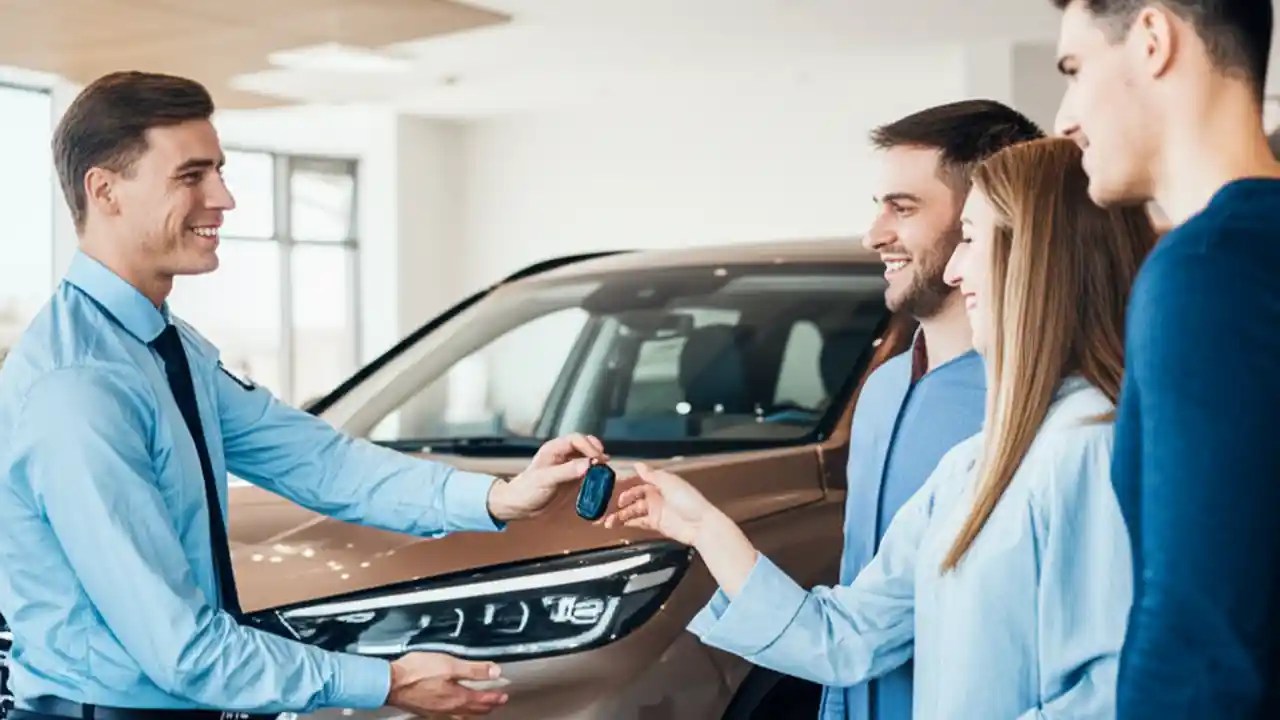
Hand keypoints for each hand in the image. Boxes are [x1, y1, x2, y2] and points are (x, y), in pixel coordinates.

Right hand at [386, 652, 507, 715]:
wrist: (391, 683)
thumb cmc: (417, 672)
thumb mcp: (451, 664)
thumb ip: (474, 670)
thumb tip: (495, 672)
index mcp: (458, 697)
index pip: (483, 700)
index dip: (495, 697)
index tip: (504, 695)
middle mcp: (449, 708)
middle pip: (473, 710)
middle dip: (487, 706)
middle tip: (496, 703)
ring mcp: (437, 711)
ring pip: (461, 716)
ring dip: (473, 712)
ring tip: (479, 709)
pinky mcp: (426, 710)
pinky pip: (448, 716)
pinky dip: (457, 714)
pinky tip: (453, 711)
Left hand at [486, 433, 608, 521]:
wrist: (519, 506)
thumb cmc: (527, 489)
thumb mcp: (546, 479)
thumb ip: (567, 471)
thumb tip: (589, 464)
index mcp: (555, 449)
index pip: (577, 439)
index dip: (589, 446)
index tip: (598, 458)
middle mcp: (563, 455)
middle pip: (585, 446)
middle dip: (596, 452)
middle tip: (605, 462)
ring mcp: (569, 467)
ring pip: (588, 459)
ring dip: (598, 463)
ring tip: (605, 471)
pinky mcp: (572, 480)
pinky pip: (588, 473)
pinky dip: (595, 475)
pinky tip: (600, 481)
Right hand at [601, 463, 716, 544]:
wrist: (701, 524)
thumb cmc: (689, 501)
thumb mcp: (669, 483)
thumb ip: (652, 475)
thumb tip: (637, 464)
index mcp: (659, 483)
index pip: (637, 482)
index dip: (625, 485)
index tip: (610, 488)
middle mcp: (656, 496)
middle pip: (633, 498)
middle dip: (619, 503)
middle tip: (604, 507)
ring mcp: (655, 511)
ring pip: (633, 512)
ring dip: (620, 516)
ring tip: (606, 521)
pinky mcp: (656, 524)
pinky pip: (639, 522)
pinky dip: (628, 523)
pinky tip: (617, 525)